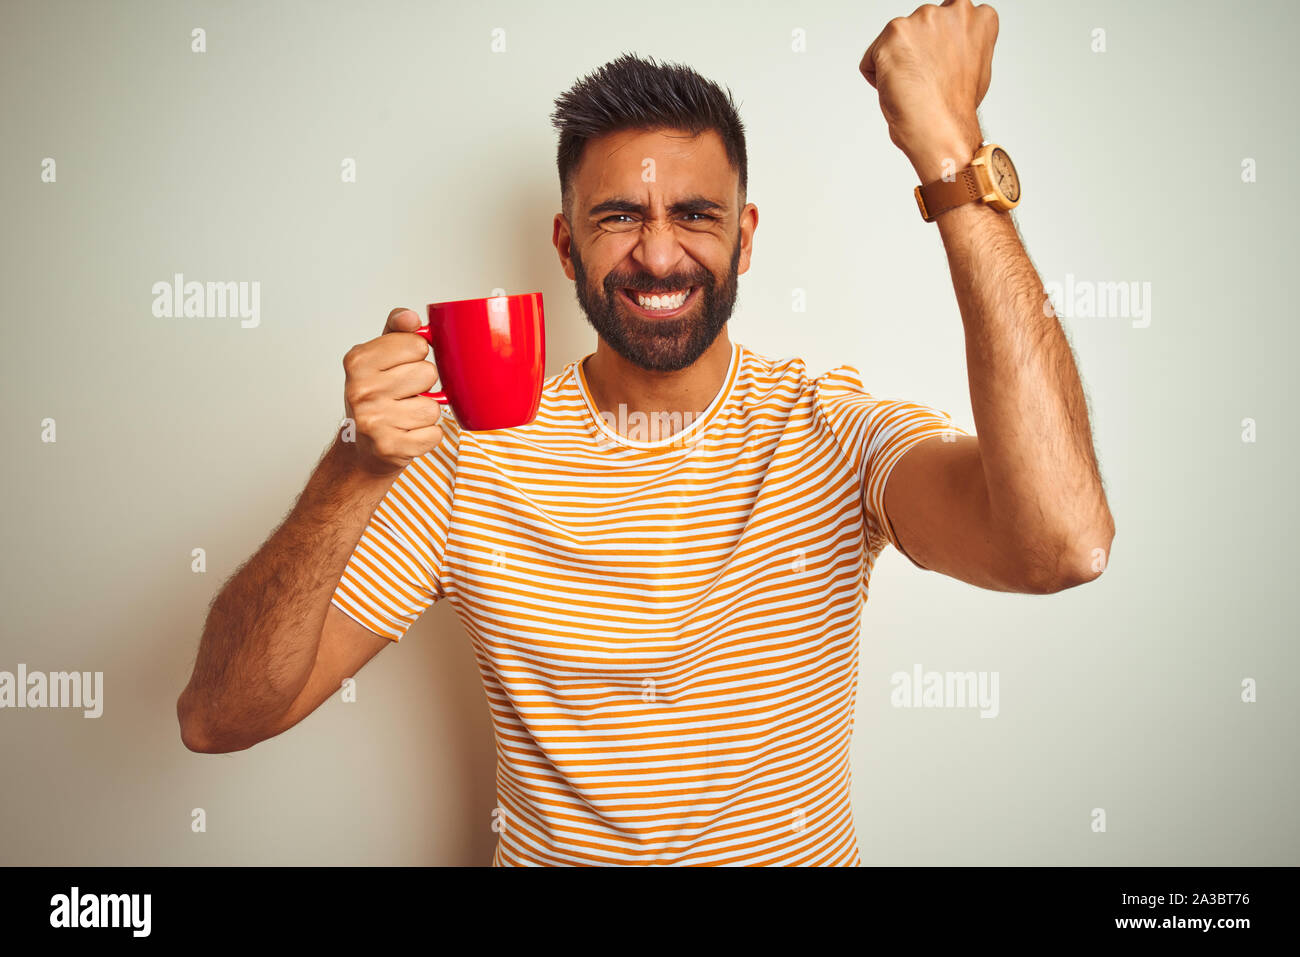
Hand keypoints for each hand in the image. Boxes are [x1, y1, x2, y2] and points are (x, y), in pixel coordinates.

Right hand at [341, 307, 443, 475]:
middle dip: (423, 385)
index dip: (417, 356)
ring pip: (434, 407)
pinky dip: (428, 435)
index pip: (418, 344)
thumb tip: (411, 317)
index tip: (401, 367)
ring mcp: (373, 420)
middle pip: (428, 374)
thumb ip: (397, 330)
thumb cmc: (376, 396)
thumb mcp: (379, 357)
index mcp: (358, 361)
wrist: (363, 447)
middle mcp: (361, 390)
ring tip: (406, 415)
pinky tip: (408, 433)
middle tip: (404, 394)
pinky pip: (435, 434)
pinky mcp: (390, 447)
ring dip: (426, 412)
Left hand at [859, 0, 997, 181]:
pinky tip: (897, 89)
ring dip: (897, 62)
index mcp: (979, 18)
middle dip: (917, 51)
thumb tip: (951, 49)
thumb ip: (963, 47)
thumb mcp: (976, 68)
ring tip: (914, 86)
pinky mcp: (895, 33)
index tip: (941, 67)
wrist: (941, 127)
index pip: (949, 18)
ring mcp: (923, 20)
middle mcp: (953, 11)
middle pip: (919, 27)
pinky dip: (876, 76)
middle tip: (926, 80)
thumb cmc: (956, 109)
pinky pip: (871, 57)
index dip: (939, 48)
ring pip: (895, 41)